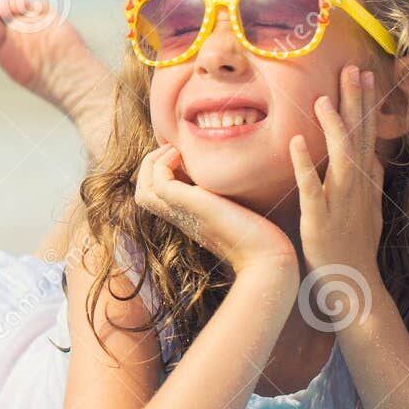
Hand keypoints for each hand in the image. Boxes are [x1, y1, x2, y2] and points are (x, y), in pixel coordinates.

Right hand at [134, 144, 296, 273]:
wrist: (265, 258)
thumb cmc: (261, 238)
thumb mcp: (236, 210)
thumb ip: (225, 197)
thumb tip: (231, 178)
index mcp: (189, 218)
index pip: (156, 196)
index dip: (161, 173)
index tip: (182, 156)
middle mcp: (180, 217)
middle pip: (142, 193)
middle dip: (150, 166)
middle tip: (172, 150)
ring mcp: (182, 212)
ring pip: (143, 189)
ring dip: (152, 163)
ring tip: (174, 151)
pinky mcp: (189, 204)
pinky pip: (158, 180)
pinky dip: (163, 162)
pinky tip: (183, 154)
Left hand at [289, 63, 384, 279]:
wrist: (354, 284)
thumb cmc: (357, 248)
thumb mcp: (369, 211)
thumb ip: (371, 183)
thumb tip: (373, 156)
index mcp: (364, 182)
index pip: (368, 134)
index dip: (366, 104)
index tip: (366, 73)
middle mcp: (356, 188)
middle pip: (359, 137)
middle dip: (356, 103)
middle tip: (354, 69)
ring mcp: (340, 204)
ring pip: (341, 159)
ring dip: (333, 128)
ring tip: (323, 99)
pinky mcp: (320, 220)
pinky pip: (312, 188)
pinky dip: (304, 165)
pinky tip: (295, 143)